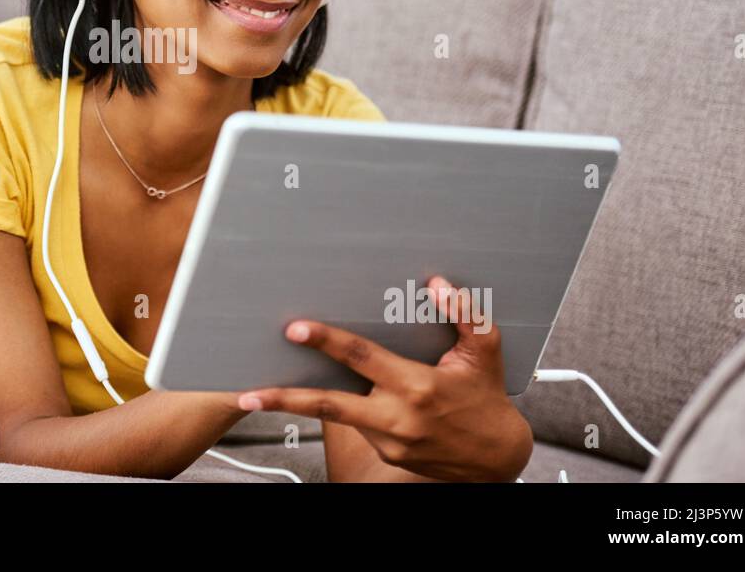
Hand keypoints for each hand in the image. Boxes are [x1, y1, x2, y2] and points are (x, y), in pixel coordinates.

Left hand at [236, 275, 532, 481]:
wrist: (497, 459)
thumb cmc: (486, 400)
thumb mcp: (485, 354)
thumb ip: (465, 316)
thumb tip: (439, 285)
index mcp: (416, 386)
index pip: (361, 358)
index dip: (326, 341)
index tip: (296, 330)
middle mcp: (397, 418)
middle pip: (329, 406)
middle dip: (284, 399)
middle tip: (247, 392)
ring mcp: (389, 441)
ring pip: (338, 415)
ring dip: (303, 402)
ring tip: (264, 388)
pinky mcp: (386, 454)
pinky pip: (357, 425)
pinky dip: (344, 408)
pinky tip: (335, 391)